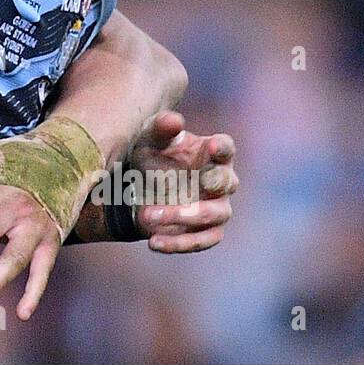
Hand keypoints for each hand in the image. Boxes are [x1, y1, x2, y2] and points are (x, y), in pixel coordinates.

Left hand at [128, 110, 236, 253]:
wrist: (137, 186)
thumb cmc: (152, 153)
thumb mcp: (149, 138)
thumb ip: (162, 128)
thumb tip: (174, 120)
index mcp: (213, 153)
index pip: (226, 148)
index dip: (221, 148)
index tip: (212, 146)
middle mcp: (222, 180)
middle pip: (226, 183)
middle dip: (207, 183)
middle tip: (172, 184)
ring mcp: (217, 208)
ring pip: (212, 216)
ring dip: (180, 216)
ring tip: (147, 215)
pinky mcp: (206, 232)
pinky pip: (201, 241)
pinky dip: (177, 243)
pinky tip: (152, 241)